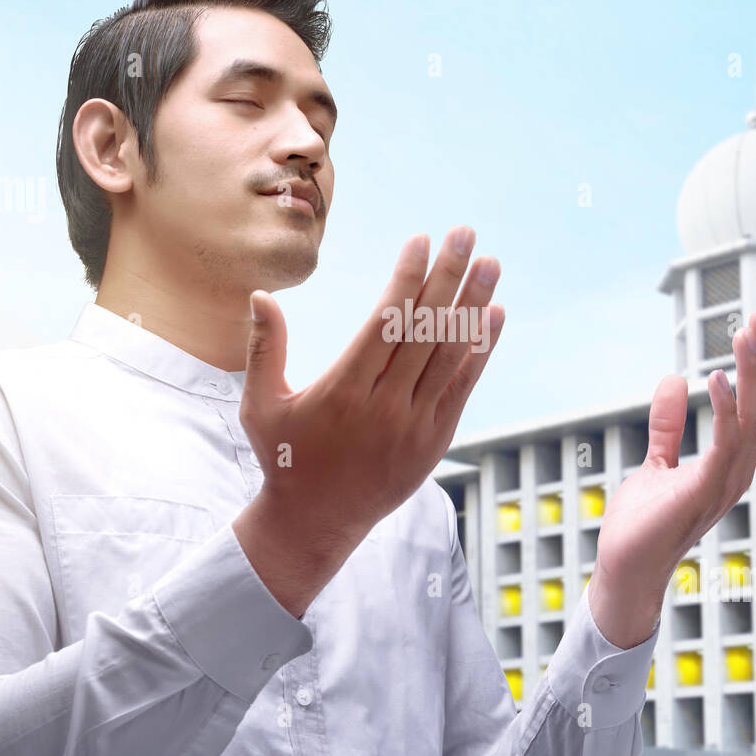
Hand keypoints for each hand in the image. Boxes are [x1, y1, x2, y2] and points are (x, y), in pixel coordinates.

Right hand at [238, 228, 505, 565]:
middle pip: (425, 329)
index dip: (408, 278)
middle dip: (448, 276)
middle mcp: (384, 406)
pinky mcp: (434, 441)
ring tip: (491, 264)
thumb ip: (266, 349)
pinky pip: (462, 387)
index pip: (386, 322)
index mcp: (342, 391)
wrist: (316, 522)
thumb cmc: (285, 458)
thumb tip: (262, 295)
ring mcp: (414, 424)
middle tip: (465, 233)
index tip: (421, 241)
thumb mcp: (262, 405)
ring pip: (451, 354)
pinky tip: (493, 315)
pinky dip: (480, 350)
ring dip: (473, 305)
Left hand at [587, 308, 755, 646]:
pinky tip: (716, 376)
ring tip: (746, 332)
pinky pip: (723, 443)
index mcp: (730, 463)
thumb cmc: (641, 524)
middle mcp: (737, 471)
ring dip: (751, 373)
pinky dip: (723, 409)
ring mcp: (725, 483)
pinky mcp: (703, 491)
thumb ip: (667, 426)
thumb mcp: (654, 462)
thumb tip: (673, 380)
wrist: (625, 569)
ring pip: (751, 418)